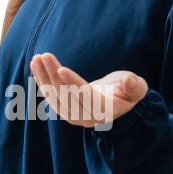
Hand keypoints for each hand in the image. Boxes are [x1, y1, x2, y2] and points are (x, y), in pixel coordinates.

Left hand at [30, 51, 146, 127]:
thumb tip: (131, 81)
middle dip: (53, 76)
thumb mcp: (137, 88)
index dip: (73, 83)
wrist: (119, 104)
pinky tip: (35, 68)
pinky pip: (51, 98)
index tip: (61, 68)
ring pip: (55, 98)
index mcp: (105, 110)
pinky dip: (42, 83)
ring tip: (36, 58)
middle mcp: (87, 118)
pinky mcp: (66, 112)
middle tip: (44, 56)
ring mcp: (75, 117)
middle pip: (67, 96)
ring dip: (43, 78)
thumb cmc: (129, 92)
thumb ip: (135, 86)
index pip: (86, 97)